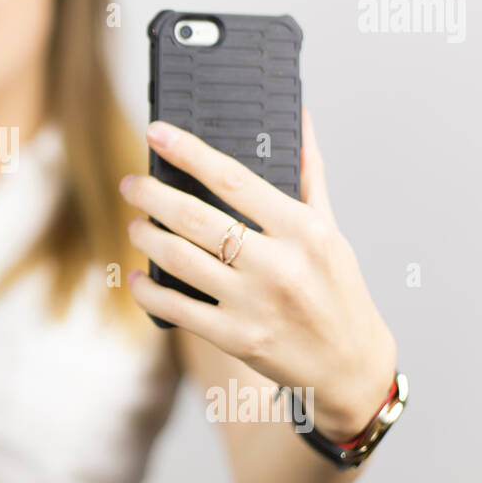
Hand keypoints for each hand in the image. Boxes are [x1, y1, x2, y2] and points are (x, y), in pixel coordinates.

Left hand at [119, 107, 396, 441]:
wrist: (349, 366)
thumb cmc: (337, 290)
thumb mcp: (331, 229)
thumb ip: (310, 173)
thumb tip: (299, 116)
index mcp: (303, 230)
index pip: (233, 178)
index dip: (188, 152)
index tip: (155, 132)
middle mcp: (279, 265)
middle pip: (195, 217)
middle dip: (151, 195)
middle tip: (132, 185)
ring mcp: (255, 304)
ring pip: (179, 259)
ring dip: (146, 237)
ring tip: (137, 225)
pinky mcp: (237, 338)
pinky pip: (176, 308)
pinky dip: (148, 290)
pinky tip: (138, 276)